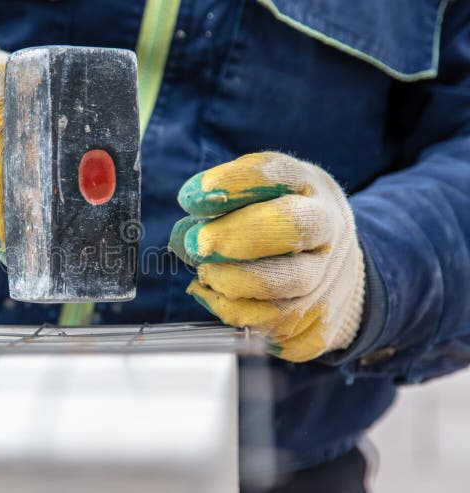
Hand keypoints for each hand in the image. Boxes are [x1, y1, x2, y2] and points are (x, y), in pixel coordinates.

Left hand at [169, 152, 364, 361]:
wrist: (333, 265)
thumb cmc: (276, 221)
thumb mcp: (252, 198)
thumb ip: (216, 209)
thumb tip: (183, 238)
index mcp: (306, 185)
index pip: (275, 174)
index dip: (231, 185)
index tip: (191, 199)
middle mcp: (326, 227)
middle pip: (292, 228)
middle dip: (236, 236)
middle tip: (196, 244)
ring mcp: (327, 275)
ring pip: (286, 283)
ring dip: (234, 280)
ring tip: (205, 273)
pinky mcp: (319, 318)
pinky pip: (277, 324)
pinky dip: (237, 311)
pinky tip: (215, 296)